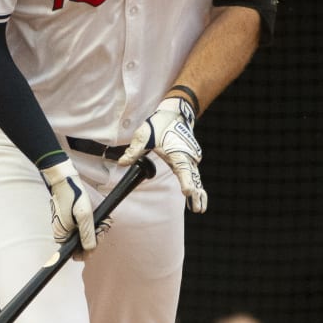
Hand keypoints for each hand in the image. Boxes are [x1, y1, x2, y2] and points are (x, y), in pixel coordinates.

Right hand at [41, 159, 96, 251]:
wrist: (64, 180)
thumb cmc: (73, 195)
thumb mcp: (83, 215)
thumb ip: (87, 233)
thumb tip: (89, 250)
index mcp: (62, 236)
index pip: (77, 252)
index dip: (90, 249)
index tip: (99, 238)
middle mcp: (62, 234)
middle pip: (80, 244)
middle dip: (94, 237)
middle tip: (102, 226)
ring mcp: (65, 227)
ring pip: (82, 235)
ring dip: (93, 230)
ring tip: (102, 221)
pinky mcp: (68, 220)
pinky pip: (80, 227)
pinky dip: (89, 224)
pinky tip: (96, 218)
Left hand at [120, 97, 206, 211]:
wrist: (175, 113)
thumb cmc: (160, 124)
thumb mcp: (143, 135)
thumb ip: (134, 150)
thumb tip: (122, 163)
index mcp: (176, 151)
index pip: (182, 168)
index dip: (186, 181)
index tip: (188, 191)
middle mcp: (186, 156)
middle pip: (192, 177)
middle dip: (195, 193)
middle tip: (198, 209)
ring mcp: (189, 159)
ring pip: (195, 178)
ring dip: (198, 193)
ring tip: (200, 208)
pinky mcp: (188, 160)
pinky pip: (194, 175)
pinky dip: (196, 186)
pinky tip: (199, 199)